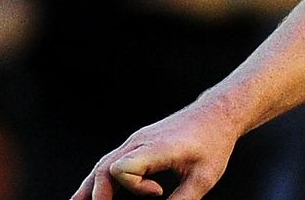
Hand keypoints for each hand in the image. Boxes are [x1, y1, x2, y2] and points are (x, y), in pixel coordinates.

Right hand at [70, 104, 235, 199]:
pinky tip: (87, 196)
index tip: (159, 192)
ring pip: (102, 165)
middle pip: (103, 168)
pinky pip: (110, 162)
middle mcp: (140, 142)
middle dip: (99, 196)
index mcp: (156, 147)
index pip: (122, 168)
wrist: (217, 114)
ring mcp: (135, 141)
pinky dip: (98, 181)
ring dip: (91, 190)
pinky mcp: (137, 144)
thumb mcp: (205, 177)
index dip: (135, 187)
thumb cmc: (214, 143)